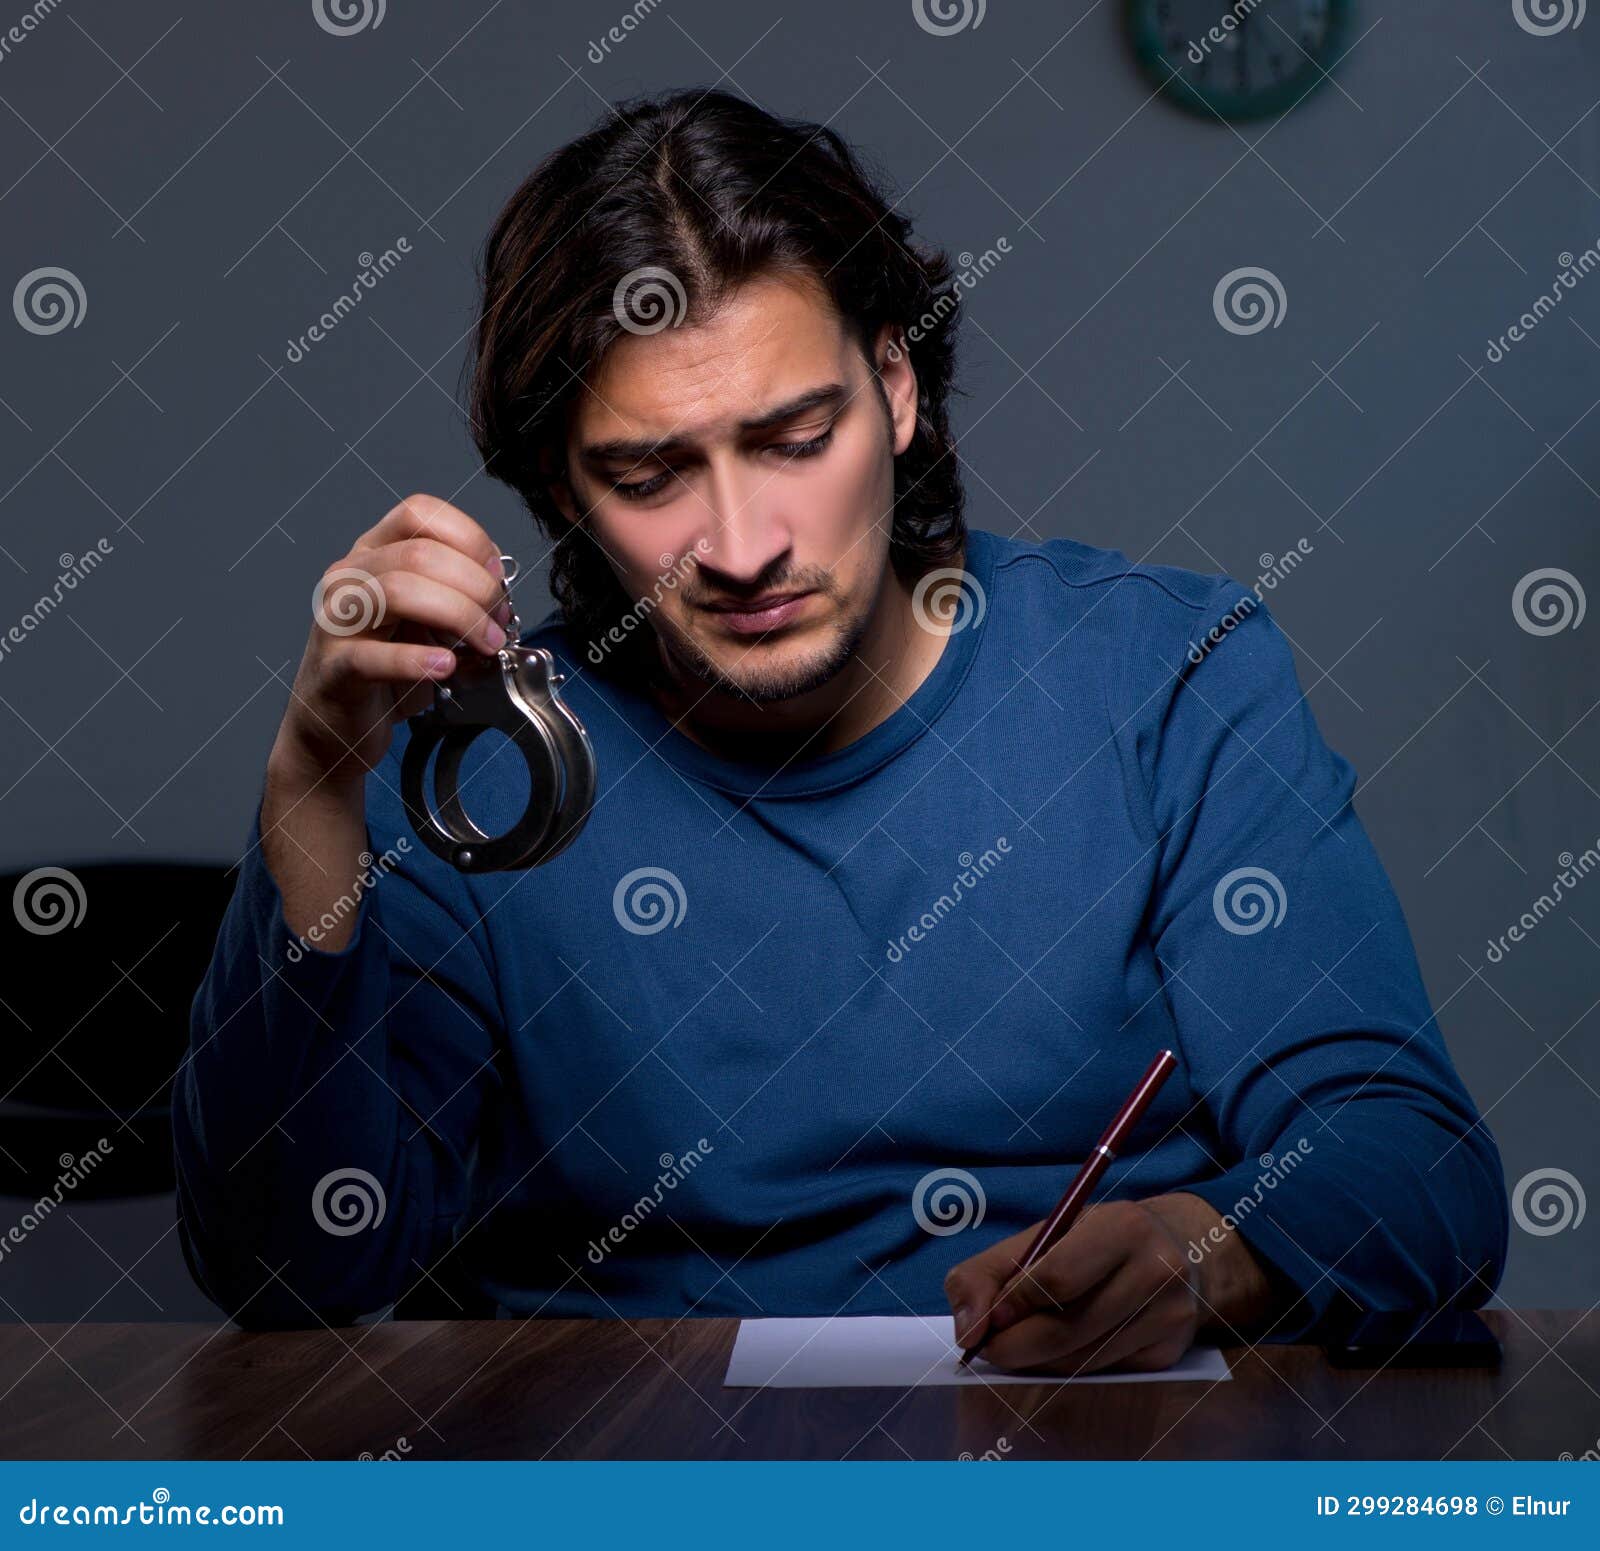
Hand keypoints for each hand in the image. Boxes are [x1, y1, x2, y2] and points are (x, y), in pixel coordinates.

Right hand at [273, 493, 510, 789]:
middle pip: (418, 553)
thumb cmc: (386, 671)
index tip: (498, 577)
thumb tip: (498, 594)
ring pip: (397, 591)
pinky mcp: (333, 668)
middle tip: (499, 623)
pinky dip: (416, 660)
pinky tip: (444, 667)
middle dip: (476, 586)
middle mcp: (350, 576)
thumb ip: (455, 598)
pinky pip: (372, 655)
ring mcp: (336, 620)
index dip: (469, 538)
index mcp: (374, 554)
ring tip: (484, 645)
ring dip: (458, 616)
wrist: (337, 726)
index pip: (420, 513)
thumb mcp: (427, 623)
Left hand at [942, 1193, 1274, 1374]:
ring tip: (1019, 1346)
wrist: (1180, 1251)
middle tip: (988, 1350)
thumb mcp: (1044, 1236)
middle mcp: (1157, 1270)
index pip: (1056, 1278)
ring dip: (1039, 1362)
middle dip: (1016, 1346)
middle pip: (1069, 1329)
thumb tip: (966, 1331)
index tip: (984, 1323)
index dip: (1012, 1307)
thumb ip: (988, 1272)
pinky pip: (1104, 1373)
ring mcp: (1170, 1316)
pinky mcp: (1171, 1353)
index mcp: (1121, 1226)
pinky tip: (1061, 1350)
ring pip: (1083, 1360)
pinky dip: (1069, 1369)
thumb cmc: (1095, 1242)